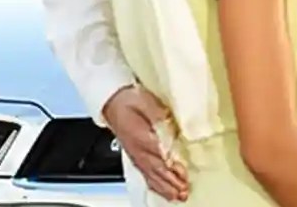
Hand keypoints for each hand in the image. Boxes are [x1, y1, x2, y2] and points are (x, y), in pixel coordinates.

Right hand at [102, 85, 189, 201]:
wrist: (112, 102)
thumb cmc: (129, 100)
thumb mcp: (145, 101)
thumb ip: (158, 113)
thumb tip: (170, 123)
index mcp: (140, 136)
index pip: (157, 154)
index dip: (170, 165)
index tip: (183, 172)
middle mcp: (138, 149)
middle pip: (156, 169)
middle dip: (171, 182)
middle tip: (184, 191)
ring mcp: (136, 155)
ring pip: (151, 175)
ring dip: (165, 187)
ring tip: (177, 196)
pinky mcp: (136, 156)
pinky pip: (146, 175)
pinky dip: (155, 185)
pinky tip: (162, 190)